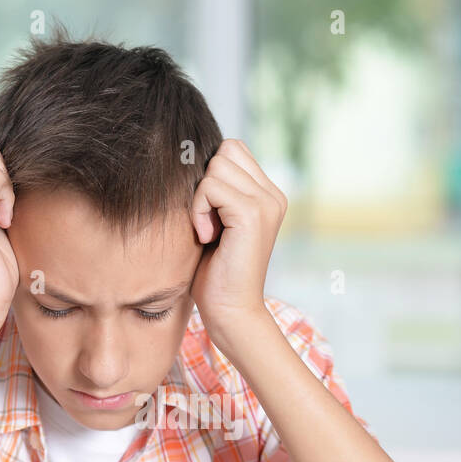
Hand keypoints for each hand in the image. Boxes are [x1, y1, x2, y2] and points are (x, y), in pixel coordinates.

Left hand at [189, 139, 286, 342]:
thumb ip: (215, 192)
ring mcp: (266, 202)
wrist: (231, 312)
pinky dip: (199, 210)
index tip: (208, 213)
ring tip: (207, 232)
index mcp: (268, 195)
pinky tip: (206, 237)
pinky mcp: (253, 213)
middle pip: (225, 150)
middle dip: (205, 183)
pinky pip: (211, 187)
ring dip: (200, 199)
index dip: (210, 174)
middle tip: (207, 222)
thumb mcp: (216, 223)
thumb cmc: (215, 274)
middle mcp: (273, 195)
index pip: (232, 149)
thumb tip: (188, 154)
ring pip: (217, 165)